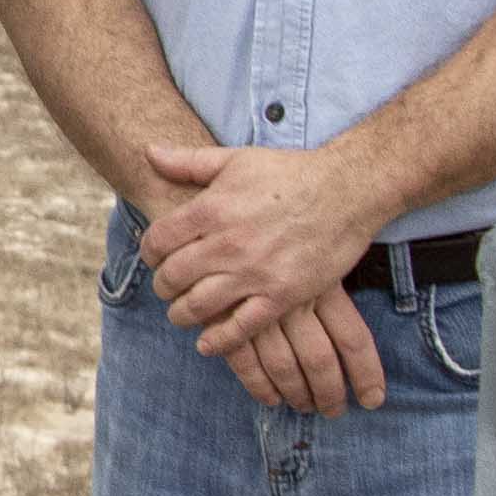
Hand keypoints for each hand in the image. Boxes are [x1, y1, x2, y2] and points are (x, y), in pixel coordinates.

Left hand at [140, 139, 393, 413]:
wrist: (347, 189)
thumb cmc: (290, 172)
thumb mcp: (235, 159)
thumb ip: (188, 161)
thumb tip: (149, 151)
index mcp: (210, 209)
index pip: (158, 241)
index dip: (149, 252)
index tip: (154, 257)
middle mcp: (227, 244)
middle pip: (172, 277)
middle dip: (163, 286)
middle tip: (166, 288)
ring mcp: (253, 273)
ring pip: (198, 306)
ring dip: (182, 315)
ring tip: (182, 313)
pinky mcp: (281, 295)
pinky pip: (240, 329)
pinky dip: (218, 341)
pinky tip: (207, 344)